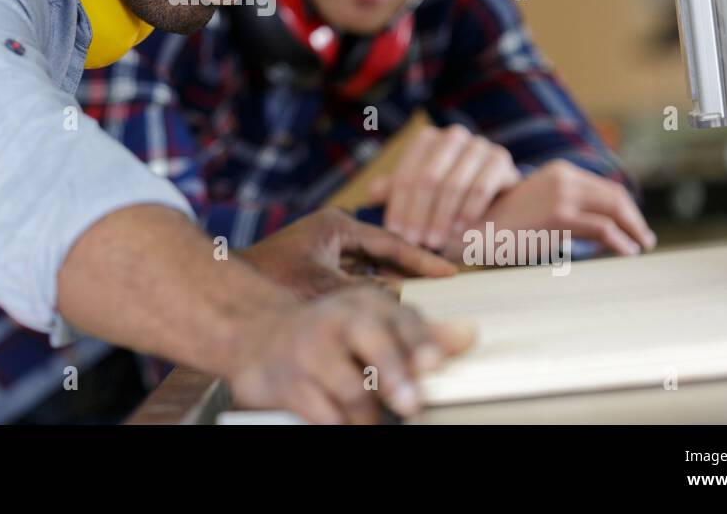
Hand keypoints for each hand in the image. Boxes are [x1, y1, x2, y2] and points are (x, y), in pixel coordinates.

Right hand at [226, 285, 476, 422]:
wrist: (256, 336)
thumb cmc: (328, 334)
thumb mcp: (373, 324)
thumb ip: (420, 334)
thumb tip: (470, 334)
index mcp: (366, 303)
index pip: (400, 319)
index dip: (420, 342)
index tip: (435, 363)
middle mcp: (338, 320)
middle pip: (372, 343)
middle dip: (394, 375)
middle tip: (413, 404)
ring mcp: (309, 350)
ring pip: (352, 391)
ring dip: (369, 416)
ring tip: (374, 420)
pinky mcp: (287, 382)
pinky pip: (323, 415)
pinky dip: (339, 424)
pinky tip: (343, 420)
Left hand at [242, 207, 456, 299]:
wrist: (231, 292)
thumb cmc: (273, 280)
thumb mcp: (325, 287)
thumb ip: (365, 292)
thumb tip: (399, 299)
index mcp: (337, 226)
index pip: (390, 241)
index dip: (421, 259)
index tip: (449, 271)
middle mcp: (334, 234)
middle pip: (384, 253)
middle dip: (411, 271)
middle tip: (443, 286)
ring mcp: (326, 250)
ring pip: (371, 268)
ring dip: (393, 283)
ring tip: (424, 300)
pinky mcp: (319, 268)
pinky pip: (356, 280)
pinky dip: (372, 293)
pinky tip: (390, 310)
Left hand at [368, 124, 520, 251]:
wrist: (493, 198)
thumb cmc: (446, 197)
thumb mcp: (418, 194)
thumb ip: (396, 191)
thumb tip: (373, 193)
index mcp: (426, 140)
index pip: (406, 174)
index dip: (398, 206)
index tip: (396, 234)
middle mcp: (452, 136)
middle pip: (428, 178)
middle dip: (419, 214)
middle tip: (415, 242)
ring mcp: (478, 145)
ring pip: (453, 183)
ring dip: (442, 217)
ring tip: (435, 242)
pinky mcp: (500, 159)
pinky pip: (481, 187)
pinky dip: (468, 211)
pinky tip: (459, 230)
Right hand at [479, 159, 655, 255]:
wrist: (474, 227)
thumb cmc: (501, 222)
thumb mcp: (536, 204)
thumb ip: (562, 206)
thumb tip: (590, 223)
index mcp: (559, 171)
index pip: (603, 186)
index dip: (625, 206)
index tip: (633, 223)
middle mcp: (563, 177)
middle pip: (614, 195)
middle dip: (634, 217)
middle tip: (644, 237)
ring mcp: (562, 195)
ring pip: (614, 209)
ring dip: (633, 229)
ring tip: (640, 245)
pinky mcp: (560, 216)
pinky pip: (603, 229)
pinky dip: (621, 241)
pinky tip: (626, 251)